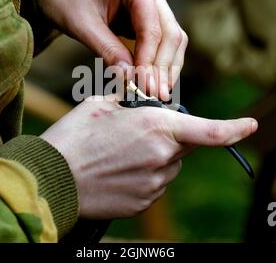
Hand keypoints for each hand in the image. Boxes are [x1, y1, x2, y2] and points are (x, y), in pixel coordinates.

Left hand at [38, 0, 187, 99]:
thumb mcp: (83, 26)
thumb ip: (108, 51)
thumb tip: (130, 79)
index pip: (152, 29)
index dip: (149, 62)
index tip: (145, 88)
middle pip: (169, 34)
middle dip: (162, 68)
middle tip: (156, 96)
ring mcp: (153, 0)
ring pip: (171, 39)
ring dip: (166, 67)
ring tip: (158, 94)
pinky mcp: (148, 14)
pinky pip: (161, 40)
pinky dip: (158, 61)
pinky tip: (154, 80)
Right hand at [40, 96, 257, 219]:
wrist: (51, 177)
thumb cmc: (75, 136)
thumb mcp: (102, 104)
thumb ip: (132, 101)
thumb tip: (142, 98)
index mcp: (155, 128)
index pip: (208, 131)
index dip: (233, 129)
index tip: (249, 125)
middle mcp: (161, 158)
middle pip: (184, 145)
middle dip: (171, 136)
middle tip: (139, 132)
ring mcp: (154, 184)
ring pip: (168, 165)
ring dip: (156, 156)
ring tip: (120, 153)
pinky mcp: (143, 202)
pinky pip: (154, 182)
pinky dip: (145, 174)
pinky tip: (119, 170)